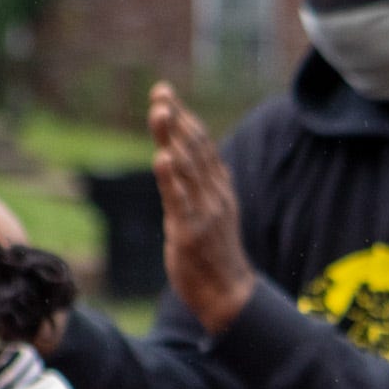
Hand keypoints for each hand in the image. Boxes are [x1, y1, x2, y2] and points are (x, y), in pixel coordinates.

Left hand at [149, 83, 256, 333]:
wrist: (228, 295)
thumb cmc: (215, 254)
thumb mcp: (213, 214)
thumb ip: (206, 186)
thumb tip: (205, 162)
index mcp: (218, 189)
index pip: (202, 145)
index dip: (184, 118)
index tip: (166, 94)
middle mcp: (213, 195)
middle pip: (194, 149)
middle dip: (177, 119)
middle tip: (160, 93)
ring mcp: (203, 213)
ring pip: (187, 168)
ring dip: (173, 138)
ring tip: (160, 112)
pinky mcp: (190, 232)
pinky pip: (179, 201)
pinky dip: (171, 179)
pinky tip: (161, 158)